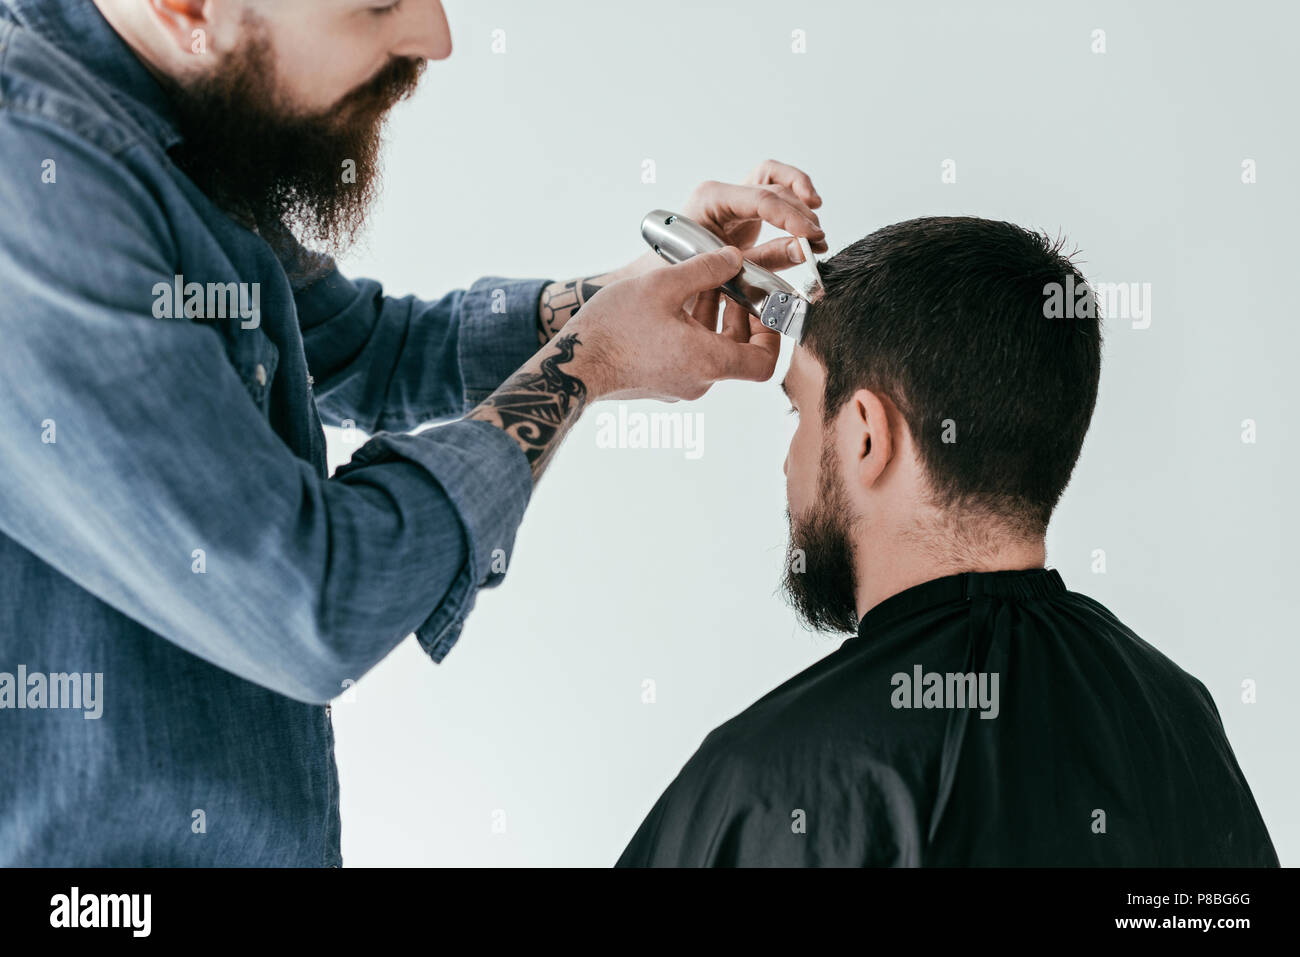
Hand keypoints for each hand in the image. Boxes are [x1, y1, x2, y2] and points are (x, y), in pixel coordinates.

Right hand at [566, 246, 780, 401]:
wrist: (573, 365)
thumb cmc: (614, 328)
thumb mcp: (663, 284)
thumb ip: (706, 269)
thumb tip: (735, 258)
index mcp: (708, 362)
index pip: (764, 363)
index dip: (772, 336)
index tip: (763, 308)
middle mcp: (699, 381)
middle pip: (739, 353)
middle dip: (741, 317)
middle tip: (732, 285)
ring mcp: (679, 386)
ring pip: (713, 352)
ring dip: (714, 320)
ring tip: (699, 286)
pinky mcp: (660, 383)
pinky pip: (690, 358)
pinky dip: (693, 332)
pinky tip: (673, 305)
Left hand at [682, 158, 826, 269]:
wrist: (666, 283)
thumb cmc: (686, 277)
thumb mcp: (730, 273)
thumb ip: (767, 259)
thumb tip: (804, 250)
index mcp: (709, 201)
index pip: (761, 199)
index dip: (791, 217)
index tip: (811, 236)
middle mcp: (721, 193)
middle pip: (773, 189)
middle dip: (800, 214)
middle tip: (818, 241)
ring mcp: (731, 197)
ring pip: (776, 180)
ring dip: (801, 200)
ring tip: (817, 231)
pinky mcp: (742, 208)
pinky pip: (773, 191)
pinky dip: (793, 199)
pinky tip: (809, 214)